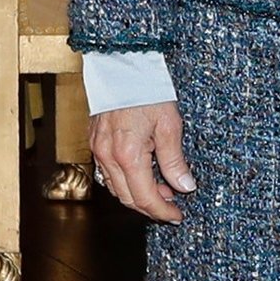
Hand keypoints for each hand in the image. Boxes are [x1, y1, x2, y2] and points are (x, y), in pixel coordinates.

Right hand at [90, 100, 194, 222]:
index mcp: (128, 154)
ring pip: (116, 188)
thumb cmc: (146, 90)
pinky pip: (108, 173)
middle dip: (151, 207)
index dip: (163, 211)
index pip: (145, 197)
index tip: (178, 216)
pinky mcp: (95, 142)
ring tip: (161, 187)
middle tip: (173, 205)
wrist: (122, 65)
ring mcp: (98, 149)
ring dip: (137, 194)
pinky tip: (142, 173)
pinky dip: (125, 181)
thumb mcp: (169, 125)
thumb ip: (174, 160)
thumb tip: (184, 186)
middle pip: (128, 198)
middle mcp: (108, 156)